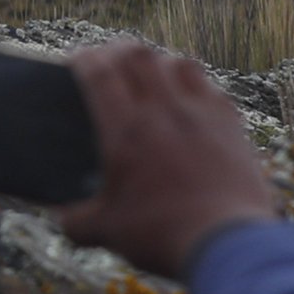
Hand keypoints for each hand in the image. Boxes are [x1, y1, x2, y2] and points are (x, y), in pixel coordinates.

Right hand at [55, 40, 278, 279]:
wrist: (228, 243)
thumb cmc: (162, 235)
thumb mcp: (106, 231)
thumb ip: (76, 219)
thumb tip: (61, 217)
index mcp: (125, 131)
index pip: (100, 72)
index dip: (84, 58)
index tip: (76, 59)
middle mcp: (164, 112)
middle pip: (138, 54)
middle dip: (117, 50)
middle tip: (108, 61)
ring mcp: (202, 115)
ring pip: (178, 62)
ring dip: (158, 62)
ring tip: (150, 75)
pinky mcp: (232, 126)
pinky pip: (211, 87)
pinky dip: (194, 84)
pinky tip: (189, 101)